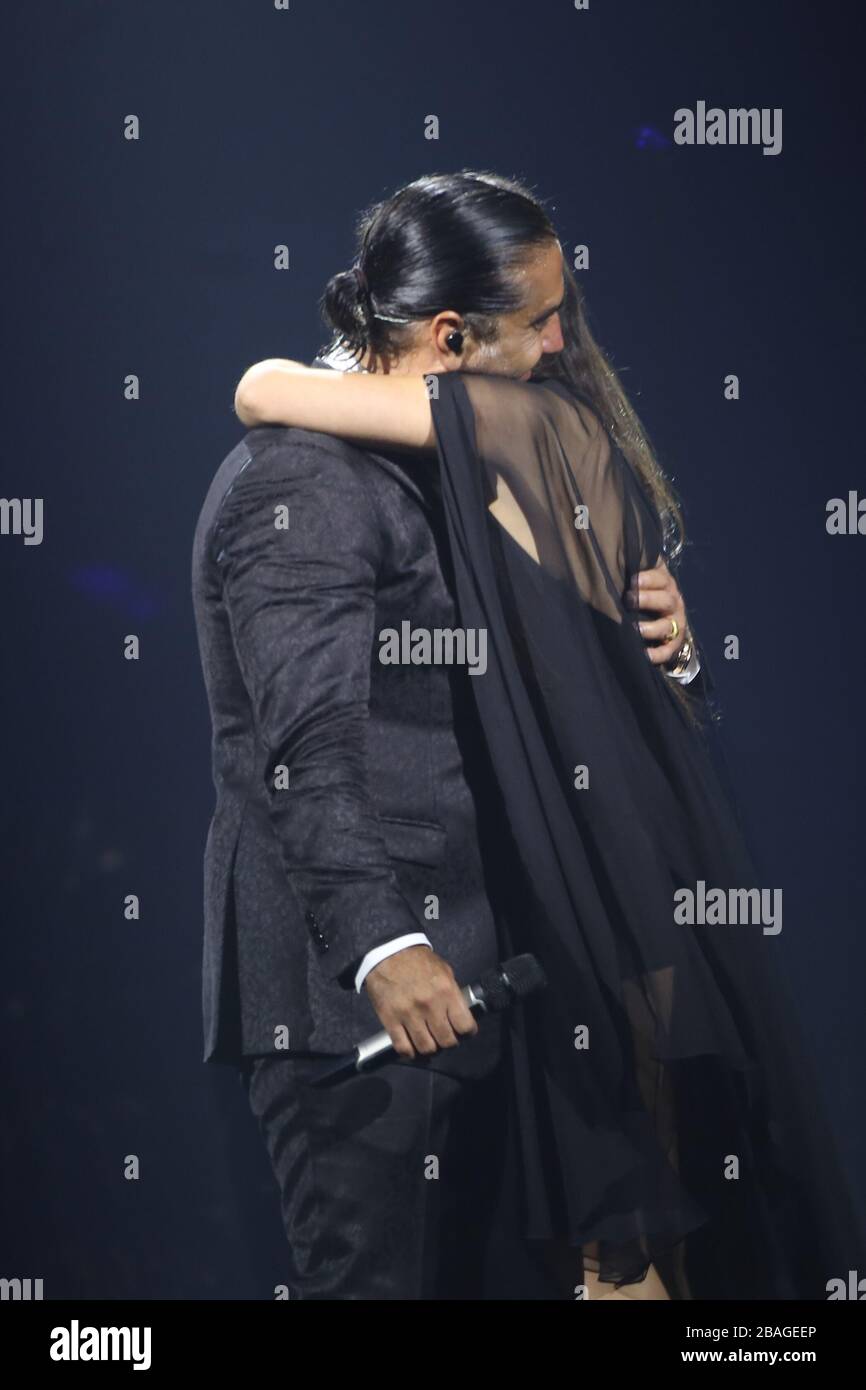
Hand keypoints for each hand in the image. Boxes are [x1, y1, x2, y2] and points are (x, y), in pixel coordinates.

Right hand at [363, 945, 478, 1058]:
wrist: (387, 952)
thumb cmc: (417, 961)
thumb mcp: (444, 971)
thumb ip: (453, 994)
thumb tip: (461, 1014)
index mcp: (446, 991)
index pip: (465, 1025)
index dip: (467, 1032)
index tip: (464, 1032)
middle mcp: (429, 1005)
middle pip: (447, 1041)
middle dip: (449, 1042)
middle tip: (445, 1036)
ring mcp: (409, 1014)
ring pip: (427, 1048)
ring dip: (430, 1048)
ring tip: (429, 1041)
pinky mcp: (390, 1020)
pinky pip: (403, 1048)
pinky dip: (410, 1053)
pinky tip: (412, 1047)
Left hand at [624, 557, 688, 666]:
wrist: (661, 620)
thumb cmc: (642, 593)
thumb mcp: (640, 579)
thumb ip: (629, 570)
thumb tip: (606, 561)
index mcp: (664, 584)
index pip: (661, 578)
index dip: (649, 579)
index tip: (633, 580)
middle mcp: (673, 602)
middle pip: (666, 600)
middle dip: (648, 599)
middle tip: (629, 600)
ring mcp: (675, 624)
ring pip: (667, 626)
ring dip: (652, 628)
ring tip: (636, 629)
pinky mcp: (673, 644)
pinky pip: (667, 651)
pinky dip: (657, 654)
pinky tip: (644, 655)